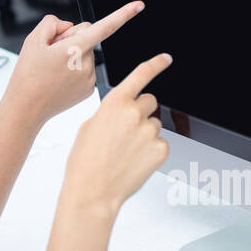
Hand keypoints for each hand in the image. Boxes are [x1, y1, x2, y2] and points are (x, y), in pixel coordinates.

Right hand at [4, 1, 144, 128]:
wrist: (25, 108)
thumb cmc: (27, 75)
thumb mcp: (32, 40)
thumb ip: (53, 24)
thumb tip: (69, 27)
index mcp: (74, 49)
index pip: (104, 27)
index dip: (124, 14)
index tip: (139, 5)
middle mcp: (86, 64)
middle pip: (86, 36)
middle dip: (71, 38)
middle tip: (50, 53)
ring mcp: (89, 78)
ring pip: (85, 53)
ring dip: (72, 55)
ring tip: (53, 69)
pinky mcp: (89, 89)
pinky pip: (85, 68)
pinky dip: (73, 69)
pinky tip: (58, 79)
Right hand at [64, 52, 172, 213]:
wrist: (92, 192)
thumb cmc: (84, 162)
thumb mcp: (89, 127)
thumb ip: (109, 113)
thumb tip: (120, 113)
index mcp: (115, 103)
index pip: (140, 74)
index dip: (156, 64)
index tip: (166, 59)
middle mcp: (135, 113)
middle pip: (149, 101)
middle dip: (141, 112)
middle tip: (126, 131)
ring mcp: (149, 132)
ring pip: (154, 125)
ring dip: (144, 134)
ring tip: (126, 152)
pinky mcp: (160, 150)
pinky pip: (160, 143)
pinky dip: (151, 151)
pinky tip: (134, 161)